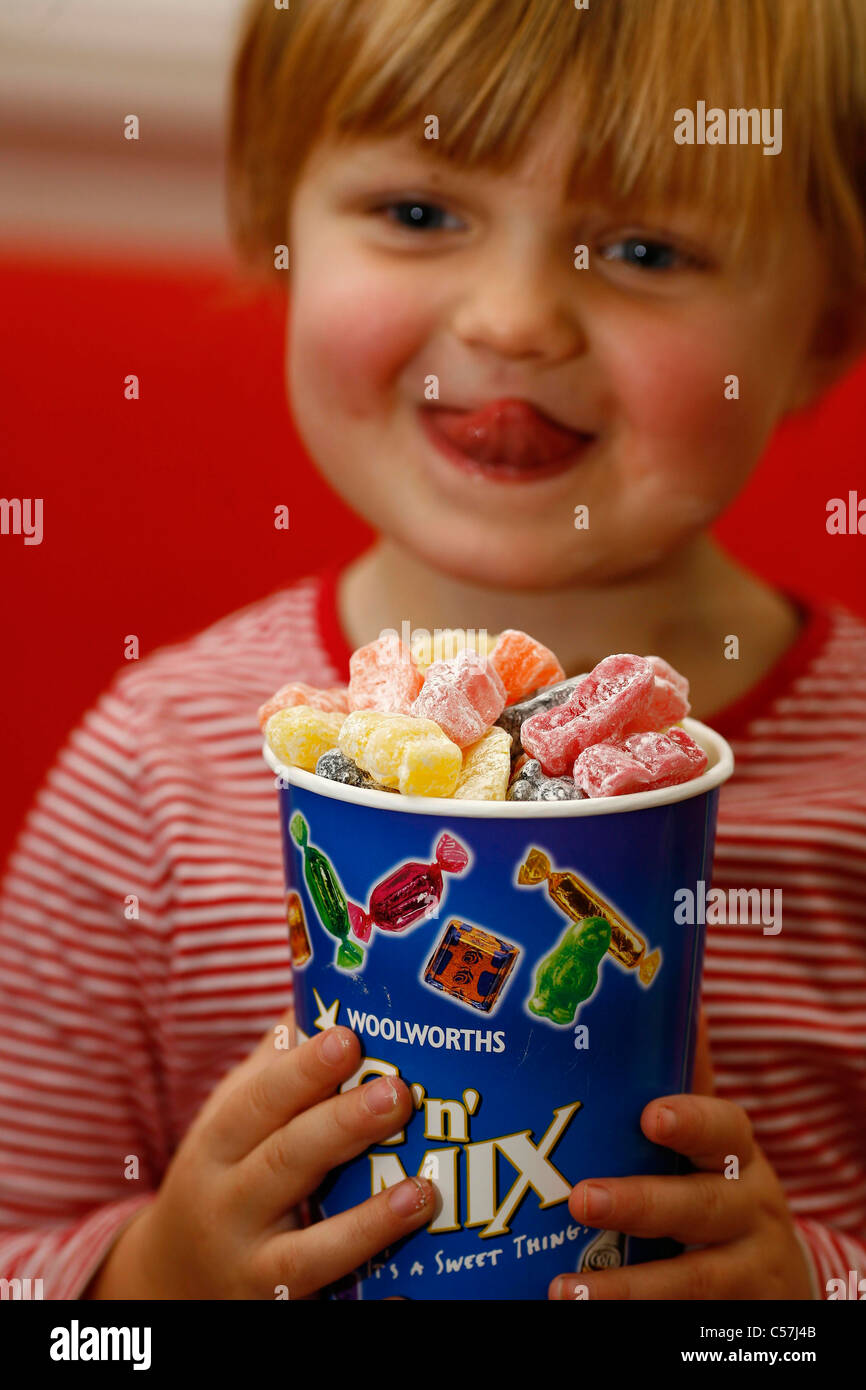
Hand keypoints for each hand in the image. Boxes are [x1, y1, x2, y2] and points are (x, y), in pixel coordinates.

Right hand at [86, 1008, 432, 1298]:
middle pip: (285, 1164)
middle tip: (399, 1094)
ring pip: (309, 1247)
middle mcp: (227, 1207)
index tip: (347, 1038)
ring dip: (370, 1221)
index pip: (256, 1102)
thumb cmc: (226, 1174)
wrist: (171, 1282)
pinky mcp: (280, 1311)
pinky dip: (367, 1291)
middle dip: (343, 1128)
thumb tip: (331, 988)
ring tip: (423, 1188)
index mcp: (217, 1145)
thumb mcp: (231, 1119)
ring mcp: (254, 1269)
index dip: (302, 1072)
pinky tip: (409, 1285)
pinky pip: (325, 1301)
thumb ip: (276, 1064)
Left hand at [548, 1010, 813, 1299]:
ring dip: (628, 1288)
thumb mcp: (714, 1139)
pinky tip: (585, 1317)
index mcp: (736, 1155)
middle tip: (582, 1198)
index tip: (652, 1116)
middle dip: (641, 1203)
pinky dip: (637, 1322)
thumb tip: (676, 993)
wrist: (774, 1275)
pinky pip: (687, 1324)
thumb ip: (688, 1077)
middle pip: (701, 1207)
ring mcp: (745, 1271)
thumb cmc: (719, 1184)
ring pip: (694, 1281)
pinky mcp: (732, 1319)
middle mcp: (748, 1210)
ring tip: (567, 1289)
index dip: (692, 1122)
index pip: (723, 1129)